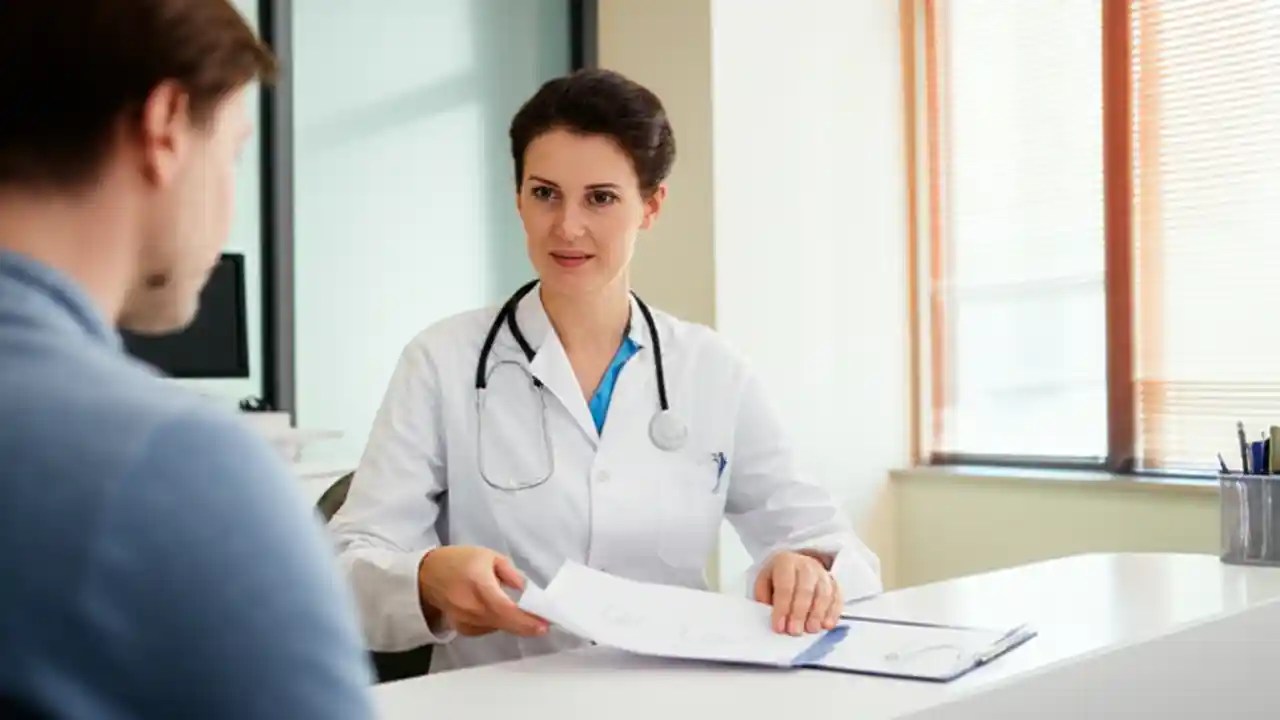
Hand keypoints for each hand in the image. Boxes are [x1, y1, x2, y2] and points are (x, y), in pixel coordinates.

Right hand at [417, 546, 548, 637]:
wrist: (427, 576)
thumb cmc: (459, 562)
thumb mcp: (488, 556)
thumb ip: (510, 573)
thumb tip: (526, 588)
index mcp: (479, 586)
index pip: (505, 609)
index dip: (526, 620)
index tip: (544, 624)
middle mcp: (471, 608)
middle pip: (504, 623)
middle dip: (526, 626)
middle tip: (543, 625)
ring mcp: (465, 621)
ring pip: (498, 627)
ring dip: (513, 623)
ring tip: (523, 614)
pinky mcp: (463, 629)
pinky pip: (488, 629)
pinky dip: (498, 623)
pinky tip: (500, 613)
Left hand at [753, 551, 841, 635]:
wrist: (795, 564)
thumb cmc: (777, 578)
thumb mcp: (763, 582)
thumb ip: (764, 598)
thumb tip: (770, 615)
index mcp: (786, 562)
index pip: (785, 586)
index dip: (782, 607)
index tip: (779, 627)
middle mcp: (806, 565)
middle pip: (805, 590)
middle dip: (799, 613)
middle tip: (794, 631)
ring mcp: (823, 574)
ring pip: (824, 593)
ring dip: (817, 614)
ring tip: (811, 630)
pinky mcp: (834, 583)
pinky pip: (837, 597)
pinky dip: (834, 612)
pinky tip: (827, 625)